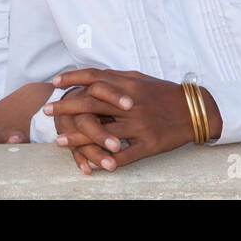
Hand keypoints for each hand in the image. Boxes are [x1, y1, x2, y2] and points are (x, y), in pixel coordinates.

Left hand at [47, 69, 222, 170]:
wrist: (195, 110)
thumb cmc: (163, 93)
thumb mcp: (140, 79)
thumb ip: (116, 79)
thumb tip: (91, 77)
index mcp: (129, 85)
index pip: (95, 77)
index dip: (73, 78)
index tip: (54, 82)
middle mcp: (132, 103)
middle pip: (93, 103)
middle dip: (66, 107)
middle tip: (46, 111)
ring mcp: (140, 125)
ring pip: (104, 132)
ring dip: (78, 138)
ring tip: (58, 141)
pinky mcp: (149, 145)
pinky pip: (123, 155)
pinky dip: (105, 160)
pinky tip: (89, 164)